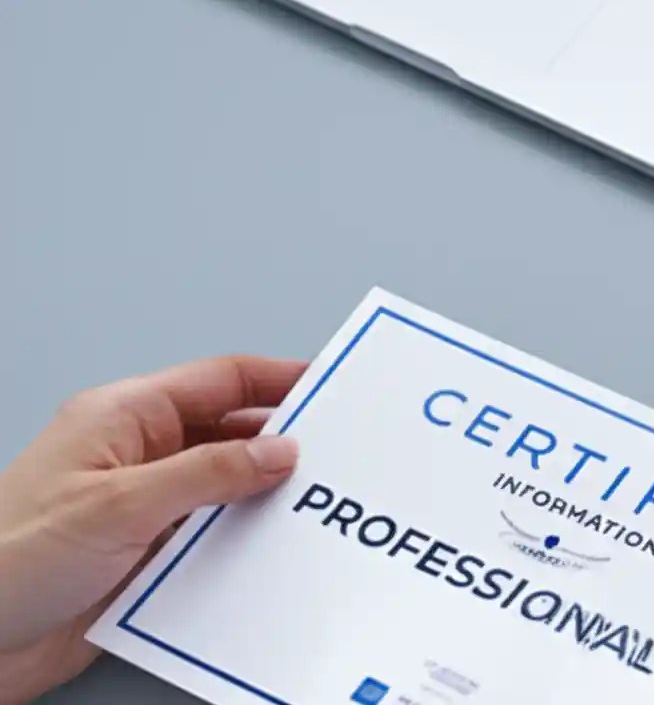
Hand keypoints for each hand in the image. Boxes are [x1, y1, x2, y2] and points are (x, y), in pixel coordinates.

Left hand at [0, 356, 306, 702]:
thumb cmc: (9, 558)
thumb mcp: (120, 504)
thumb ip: (208, 473)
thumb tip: (278, 450)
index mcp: (123, 417)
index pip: (218, 381)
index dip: (277, 379)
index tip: (329, 387)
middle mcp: (139, 455)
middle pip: (230, 431)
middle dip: (282, 441)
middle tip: (336, 456)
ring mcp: (146, 505)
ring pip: (228, 487)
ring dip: (266, 499)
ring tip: (312, 508)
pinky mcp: (150, 553)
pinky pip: (214, 536)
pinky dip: (246, 542)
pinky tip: (271, 554)